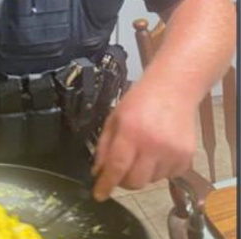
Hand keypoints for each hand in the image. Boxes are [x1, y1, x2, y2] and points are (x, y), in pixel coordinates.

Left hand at [91, 79, 195, 200]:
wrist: (173, 89)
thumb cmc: (140, 101)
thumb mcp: (114, 118)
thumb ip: (104, 146)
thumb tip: (97, 171)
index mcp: (131, 132)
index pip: (116, 167)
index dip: (106, 184)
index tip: (99, 195)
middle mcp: (154, 145)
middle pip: (135, 181)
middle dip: (123, 181)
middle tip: (120, 171)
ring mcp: (173, 152)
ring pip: (151, 180)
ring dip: (143, 173)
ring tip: (143, 151)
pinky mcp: (187, 156)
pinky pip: (169, 175)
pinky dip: (160, 170)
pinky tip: (158, 152)